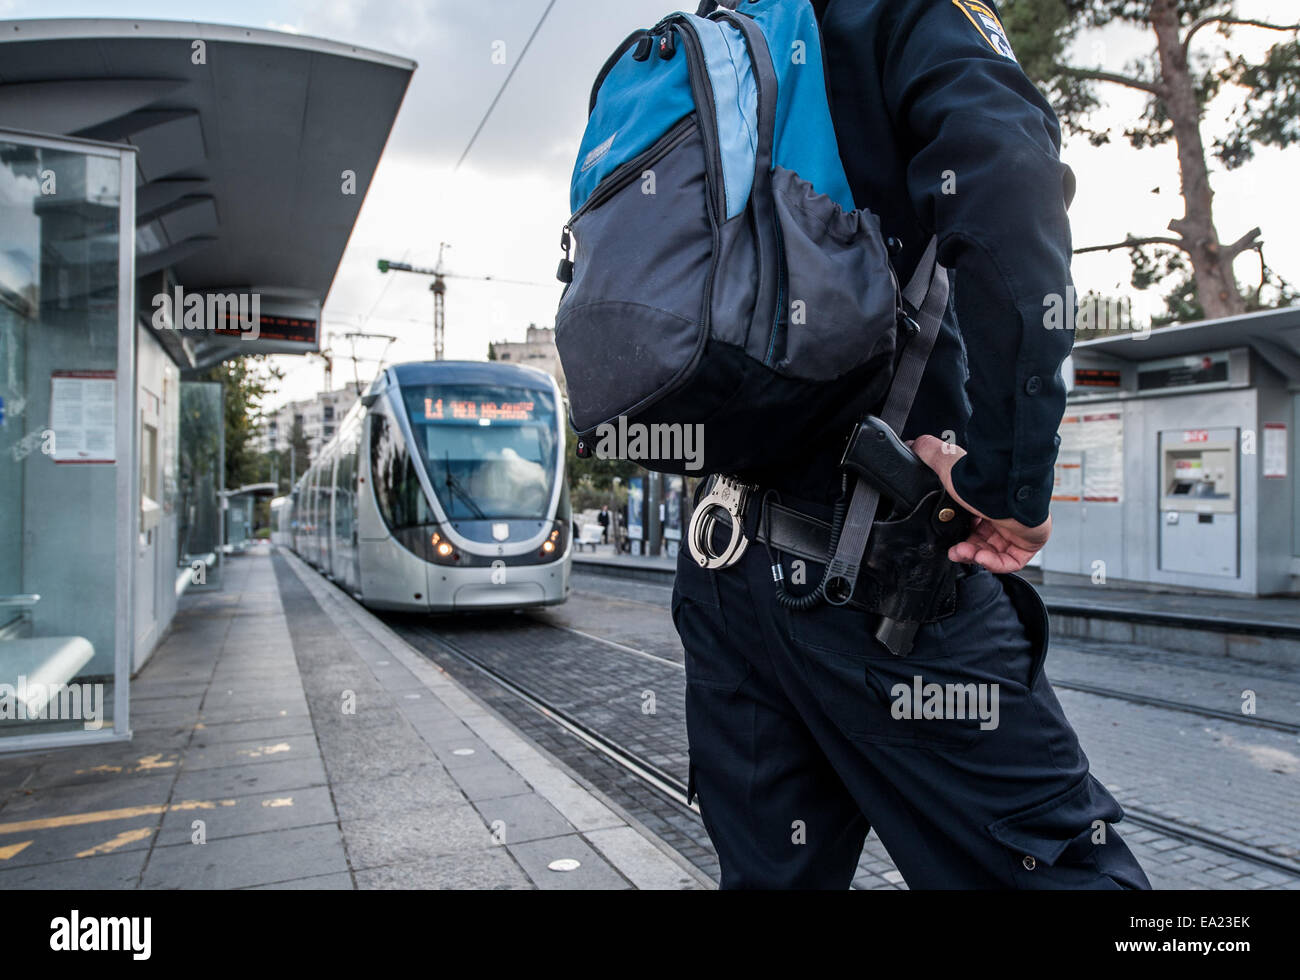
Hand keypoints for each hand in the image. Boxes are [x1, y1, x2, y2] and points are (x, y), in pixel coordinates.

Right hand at [911, 435, 1051, 572]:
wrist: (1005, 490)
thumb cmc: (981, 478)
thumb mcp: (947, 463)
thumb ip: (929, 453)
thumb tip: (914, 443)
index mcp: (989, 501)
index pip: (972, 524)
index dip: (958, 534)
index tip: (948, 540)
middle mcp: (1005, 515)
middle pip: (981, 542)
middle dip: (964, 550)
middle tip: (954, 551)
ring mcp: (1018, 530)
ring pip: (994, 554)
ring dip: (974, 557)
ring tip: (963, 553)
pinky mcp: (1029, 542)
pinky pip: (1010, 562)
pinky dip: (992, 563)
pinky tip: (980, 557)